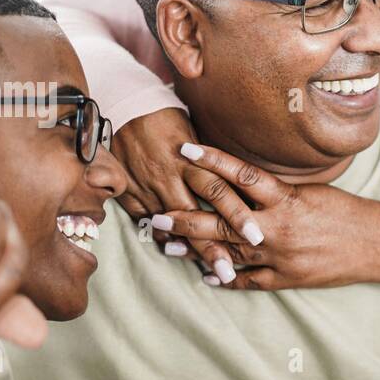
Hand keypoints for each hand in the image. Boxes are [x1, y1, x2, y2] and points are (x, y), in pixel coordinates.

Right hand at [110, 108, 238, 275]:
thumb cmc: (167, 118)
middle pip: (197, 216)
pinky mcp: (130, 193)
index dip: (237, 216)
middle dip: (214, 245)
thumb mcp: (193, 132)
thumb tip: (241, 184)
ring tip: (210, 272)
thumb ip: (212, 163)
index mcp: (190, 159)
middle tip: (231, 271)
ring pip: (172, 225)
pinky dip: (163, 238)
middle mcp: (170, 175)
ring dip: (190, 249)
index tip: (257, 238)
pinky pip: (147, 222)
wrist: (123, 106)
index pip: (218, 190)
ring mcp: (148, 187)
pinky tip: (178, 253)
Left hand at [153, 142, 379, 289]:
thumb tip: (246, 178)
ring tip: (168, 246)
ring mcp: (279, 256)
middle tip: (157, 214)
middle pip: (221, 220)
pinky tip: (207, 276)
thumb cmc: (347, 213)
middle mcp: (277, 227)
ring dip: (196, 250)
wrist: (376, 245)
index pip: (241, 174)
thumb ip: (278, 190)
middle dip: (186, 217)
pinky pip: (249, 280)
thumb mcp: (312, 191)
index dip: (211, 162)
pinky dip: (226, 278)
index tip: (184, 151)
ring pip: (228, 252)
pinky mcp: (286, 278)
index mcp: (286, 199)